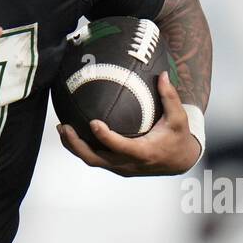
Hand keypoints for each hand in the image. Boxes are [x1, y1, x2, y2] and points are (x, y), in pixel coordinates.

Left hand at [57, 70, 200, 175]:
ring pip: (92, 161)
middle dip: (77, 145)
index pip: (121, 147)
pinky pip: (96, 160)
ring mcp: (121, 168)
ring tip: (62, 129)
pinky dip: (82, 149)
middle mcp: (129, 164)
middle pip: (97, 159)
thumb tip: (163, 75)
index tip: (93, 122)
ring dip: (74, 147)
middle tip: (65, 127)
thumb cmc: (177, 138)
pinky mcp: (117, 167)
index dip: (106, 137)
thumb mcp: (178, 118)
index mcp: (144, 152)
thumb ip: (170, 97)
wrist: (180, 161)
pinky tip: (72, 133)